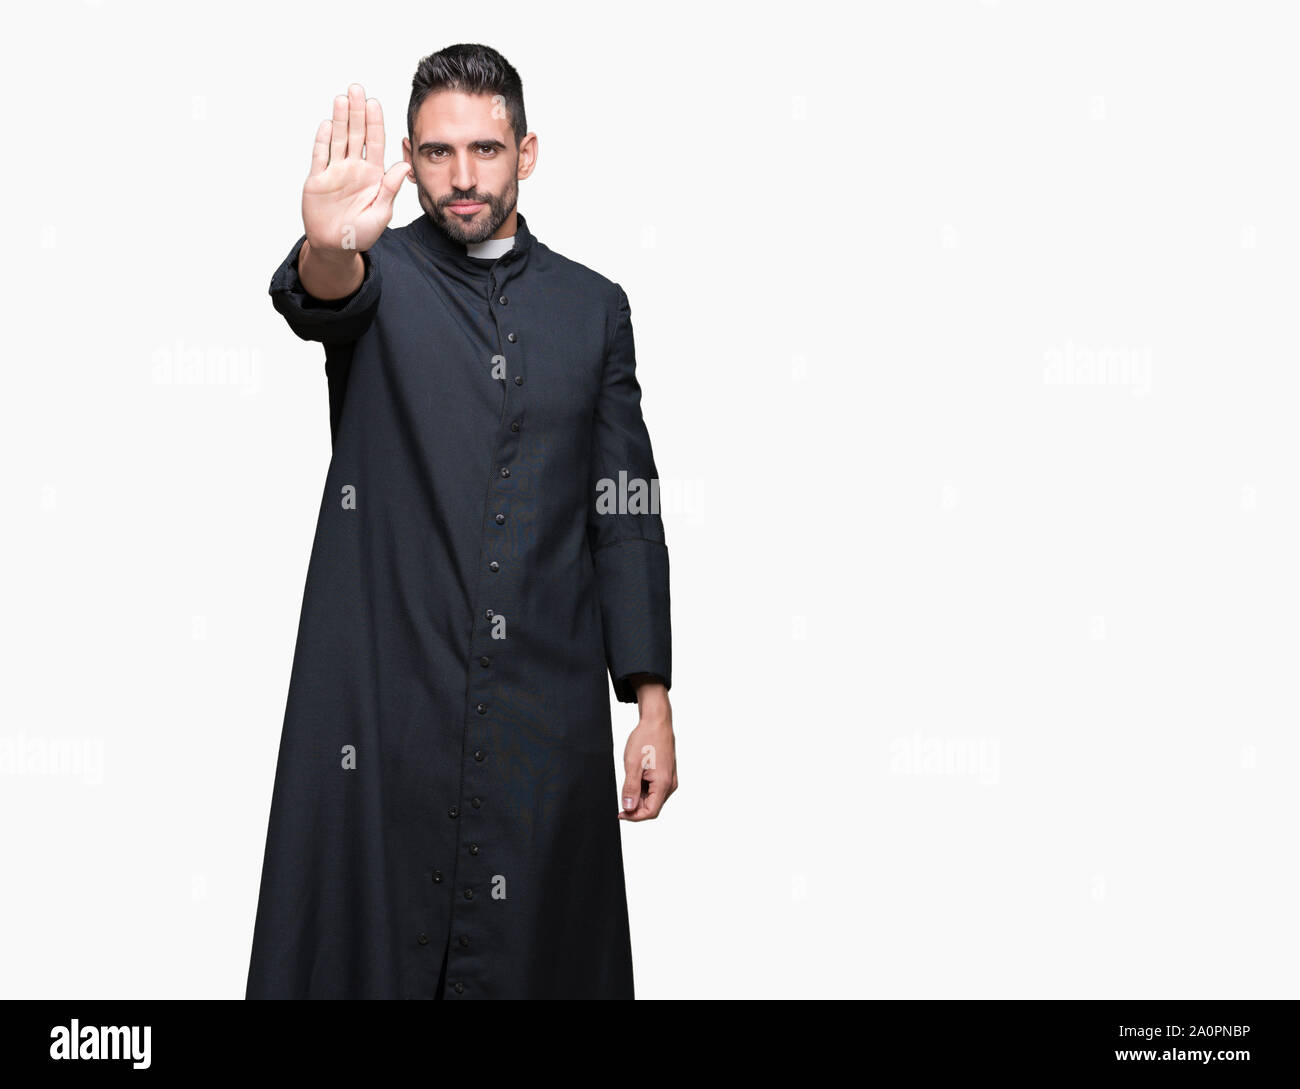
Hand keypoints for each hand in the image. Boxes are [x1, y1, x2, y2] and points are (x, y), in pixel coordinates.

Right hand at [302, 83, 410, 257]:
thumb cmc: (361, 233)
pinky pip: (320, 156)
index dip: (374, 123)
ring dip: (340, 119)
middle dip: (357, 112)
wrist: (336, 247)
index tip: (374, 103)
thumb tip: (404, 165)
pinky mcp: (317, 179)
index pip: (375, 143)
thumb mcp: (381, 213)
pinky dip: (323, 140)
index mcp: (373, 175)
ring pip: (338, 140)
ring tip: (342, 98)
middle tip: (357, 89)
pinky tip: (327, 124)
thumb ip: (391, 189)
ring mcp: (335, 172)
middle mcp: (354, 169)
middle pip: (356, 134)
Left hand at [619, 683, 676, 820]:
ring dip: (638, 794)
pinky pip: (654, 788)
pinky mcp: (666, 774)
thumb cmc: (646, 739)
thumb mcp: (632, 765)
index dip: (634, 816)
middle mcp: (670, 784)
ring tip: (630, 777)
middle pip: (652, 806)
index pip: (650, 812)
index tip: (620, 813)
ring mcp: (669, 779)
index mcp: (663, 784)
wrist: (656, 722)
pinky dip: (643, 787)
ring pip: (652, 797)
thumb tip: (628, 807)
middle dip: (635, 804)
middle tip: (622, 792)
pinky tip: (636, 774)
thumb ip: (630, 789)